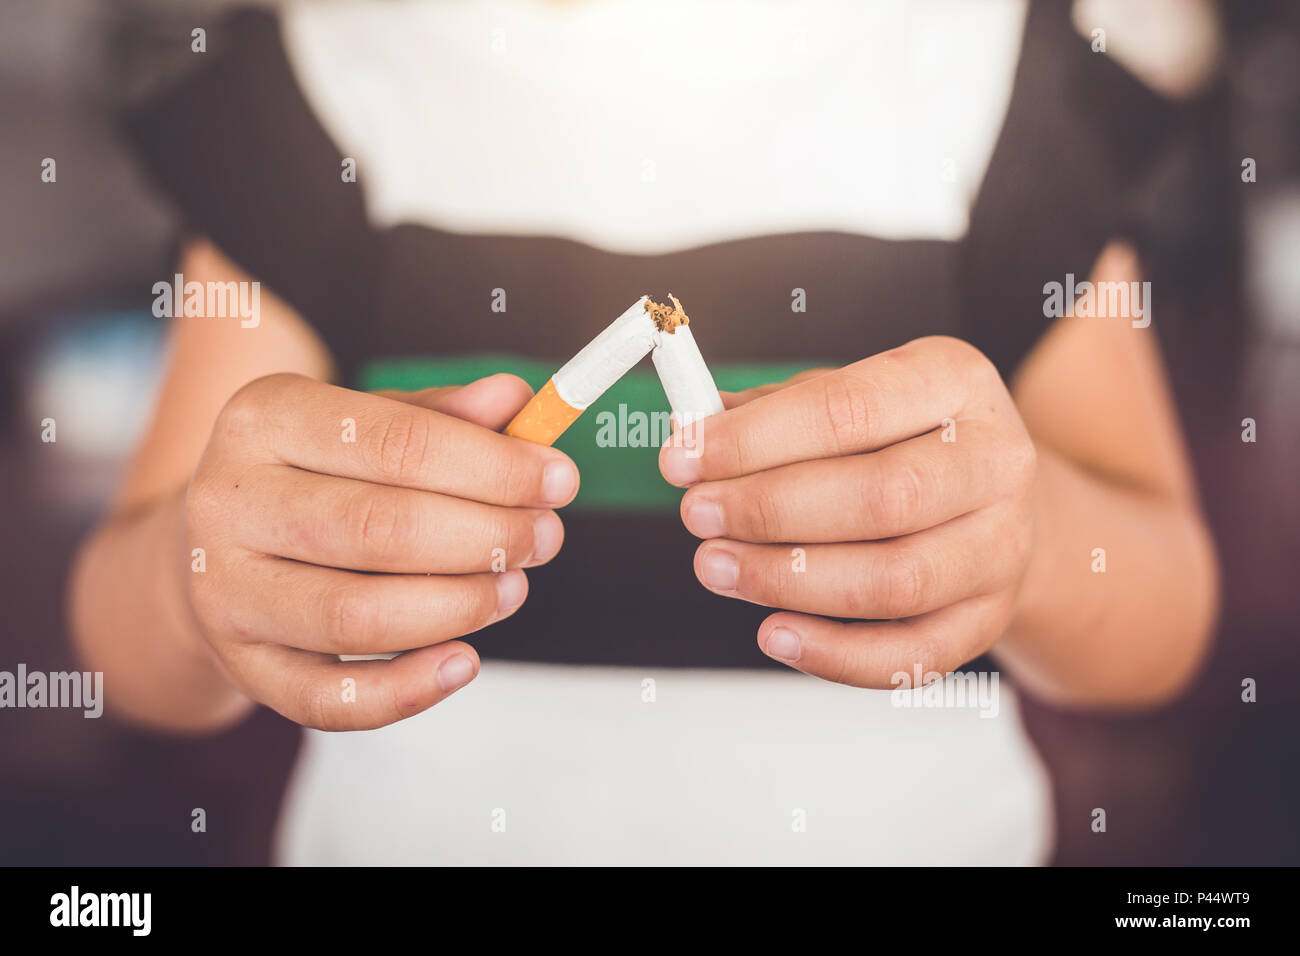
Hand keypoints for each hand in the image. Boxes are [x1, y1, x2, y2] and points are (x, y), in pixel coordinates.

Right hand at [181, 372, 578, 728]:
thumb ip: (443, 416)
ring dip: (459, 607)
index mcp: (266, 417)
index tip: (560, 479)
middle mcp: (229, 501)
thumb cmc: (315, 476)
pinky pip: (331, 697)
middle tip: (545, 537)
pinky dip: (409, 689)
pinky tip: (464, 662)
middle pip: (380, 528)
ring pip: (358, 616)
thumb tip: (516, 399)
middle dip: (488, 537)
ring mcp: (226, 591)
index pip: (396, 442)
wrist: (215, 548)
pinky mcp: (242, 666)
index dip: (493, 466)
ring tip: (513, 588)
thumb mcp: (366, 425)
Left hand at [659, 336, 1036, 686]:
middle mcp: (995, 461)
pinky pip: (914, 655)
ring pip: (896, 580)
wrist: (988, 498)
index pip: (849, 408)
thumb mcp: (847, 399)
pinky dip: (836, 653)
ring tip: (718, 567)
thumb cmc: (901, 440)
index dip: (756, 439)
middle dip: (770, 509)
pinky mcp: (989, 618)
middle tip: (696, 515)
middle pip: (882, 496)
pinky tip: (773, 632)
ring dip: (789, 580)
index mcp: (954, 381)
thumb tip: (689, 435)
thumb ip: (770, 412)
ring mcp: (1001, 546)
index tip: (683, 458)